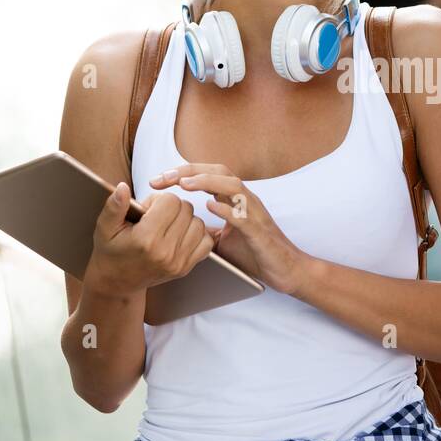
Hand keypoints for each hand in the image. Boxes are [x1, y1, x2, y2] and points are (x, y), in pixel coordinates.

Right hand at [84, 181, 214, 298]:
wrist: (116, 282)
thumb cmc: (111, 251)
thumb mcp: (105, 227)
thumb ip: (114, 206)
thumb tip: (122, 187)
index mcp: (146, 239)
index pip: (170, 201)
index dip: (158, 199)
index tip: (147, 209)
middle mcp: (165, 252)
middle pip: (186, 209)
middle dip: (172, 207)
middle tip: (156, 216)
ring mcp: (178, 262)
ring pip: (199, 224)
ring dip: (185, 220)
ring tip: (167, 225)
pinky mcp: (186, 268)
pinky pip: (206, 242)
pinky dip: (197, 235)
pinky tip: (180, 235)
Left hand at [148, 163, 308, 295]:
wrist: (285, 269)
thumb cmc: (254, 252)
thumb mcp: (220, 239)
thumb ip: (202, 229)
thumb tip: (174, 229)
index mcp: (234, 199)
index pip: (206, 175)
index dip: (181, 173)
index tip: (156, 182)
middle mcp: (245, 199)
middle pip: (218, 171)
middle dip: (188, 171)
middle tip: (162, 178)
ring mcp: (254, 212)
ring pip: (232, 185)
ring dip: (207, 181)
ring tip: (184, 184)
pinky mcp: (260, 230)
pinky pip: (243, 215)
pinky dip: (227, 208)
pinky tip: (210, 206)